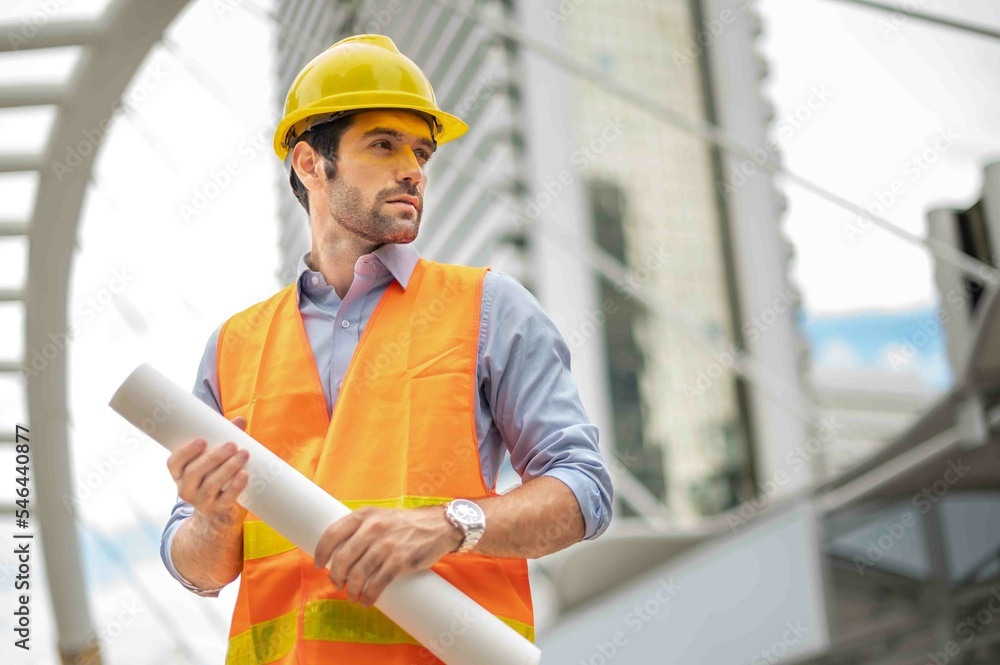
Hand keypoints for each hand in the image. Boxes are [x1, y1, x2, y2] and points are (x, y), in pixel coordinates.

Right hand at [166, 416, 249, 529]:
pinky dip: (236, 486)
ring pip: (210, 485)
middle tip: (231, 445)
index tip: (202, 440)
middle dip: (213, 457)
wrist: (217, 512)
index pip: (174, 463)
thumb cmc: (214, 474)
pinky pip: (226, 498)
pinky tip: (245, 474)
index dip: (185, 452)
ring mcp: (201, 501)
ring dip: (228, 468)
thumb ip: (224, 438)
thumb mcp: (213, 458)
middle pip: (194, 473)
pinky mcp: (217, 509)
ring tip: (243, 454)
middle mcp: (186, 488)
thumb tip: (240, 421)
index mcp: (179, 473)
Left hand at [313, 506, 463, 606]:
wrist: (438, 525)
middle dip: (336, 576)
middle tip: (337, 585)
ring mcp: (387, 544)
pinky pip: (377, 583)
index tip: (318, 564)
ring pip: (358, 574)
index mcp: (364, 515)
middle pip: (342, 558)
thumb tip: (338, 553)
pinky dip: (369, 596)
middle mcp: (373, 528)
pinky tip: (367, 600)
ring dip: (352, 590)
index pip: (332, 534)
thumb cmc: (404, 524)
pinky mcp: (400, 560)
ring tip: (353, 595)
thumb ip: (360, 529)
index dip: (321, 552)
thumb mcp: (379, 516)